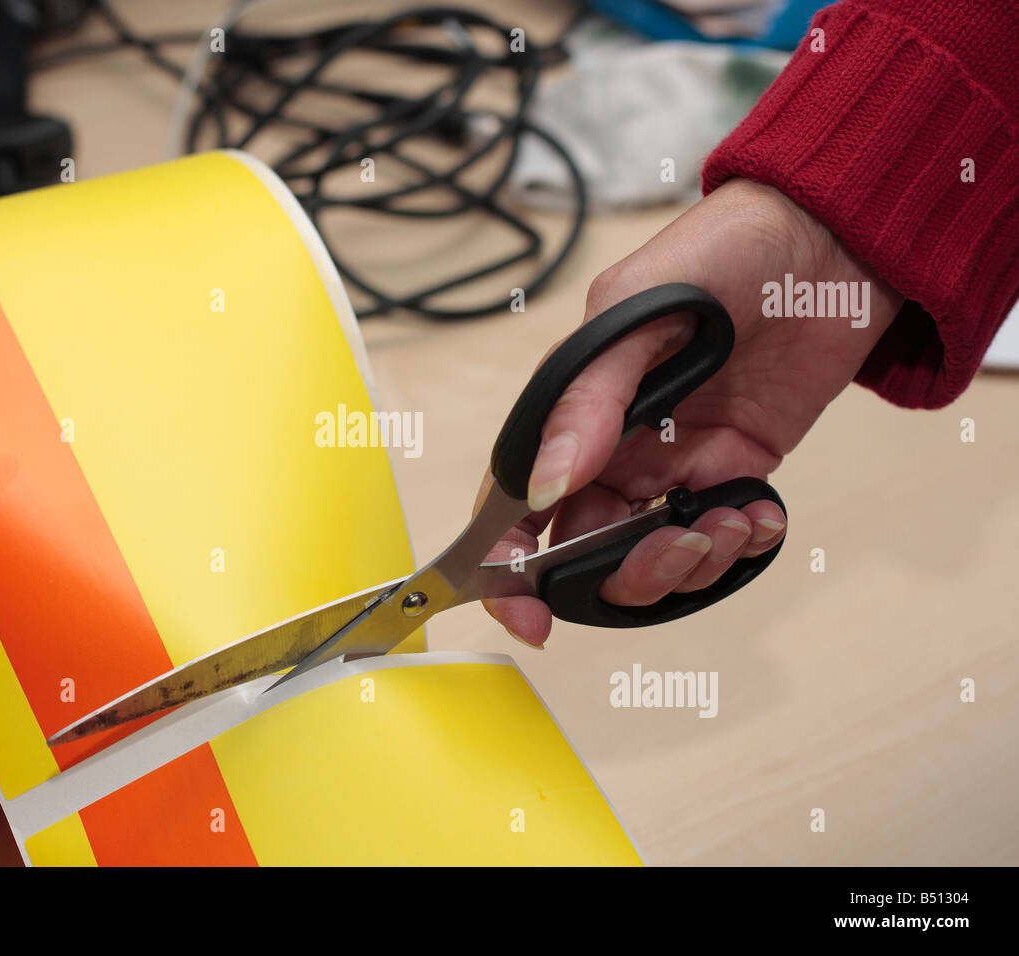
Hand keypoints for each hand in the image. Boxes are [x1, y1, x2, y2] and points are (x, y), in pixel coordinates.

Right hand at [482, 178, 902, 646]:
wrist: (830, 239)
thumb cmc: (723, 250)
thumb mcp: (640, 310)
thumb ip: (590, 398)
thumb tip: (548, 483)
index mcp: (571, 406)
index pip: (515, 497)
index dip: (508, 565)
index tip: (529, 612)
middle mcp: (612, 445)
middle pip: (583, 549)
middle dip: (625, 572)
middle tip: (679, 544)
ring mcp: (672, 463)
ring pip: (651, 557)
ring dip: (689, 563)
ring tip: (733, 519)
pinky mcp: (732, 470)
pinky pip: (720, 537)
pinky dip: (742, 543)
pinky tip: (763, 509)